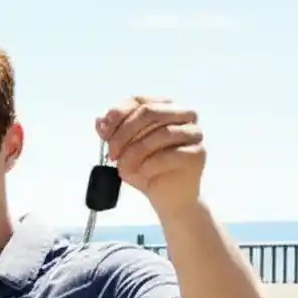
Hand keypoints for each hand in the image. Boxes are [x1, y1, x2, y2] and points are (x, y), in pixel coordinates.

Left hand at [96, 96, 204, 214]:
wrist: (166, 197)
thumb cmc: (145, 169)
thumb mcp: (122, 150)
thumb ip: (111, 135)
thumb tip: (99, 121)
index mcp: (163, 107)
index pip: (137, 100)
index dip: (117, 115)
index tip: (104, 135)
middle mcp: (182, 114)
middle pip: (149, 112)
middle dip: (124, 134)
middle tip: (112, 155)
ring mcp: (193, 132)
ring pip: (162, 133)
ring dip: (135, 152)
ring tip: (124, 168)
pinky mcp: (198, 153)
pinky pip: (171, 154)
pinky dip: (150, 165)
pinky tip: (143, 172)